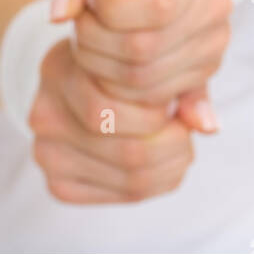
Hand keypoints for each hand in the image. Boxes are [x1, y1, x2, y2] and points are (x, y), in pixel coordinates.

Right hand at [28, 38, 195, 203]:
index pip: (109, 110)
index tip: (178, 103)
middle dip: (172, 146)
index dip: (159, 114)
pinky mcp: (58, 183)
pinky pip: (117, 196)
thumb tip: (210, 126)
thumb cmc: (120, 63)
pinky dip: (154, 185)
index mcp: (58, 68)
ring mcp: (46, 152)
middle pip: (124, 150)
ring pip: (128, 179)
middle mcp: (43, 113)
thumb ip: (182, 83)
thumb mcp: (149, 56)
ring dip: (169, 168)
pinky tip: (164, 164)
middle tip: (187, 131)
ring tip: (182, 146)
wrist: (81, 80)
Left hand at [50, 0, 233, 133]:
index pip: (158, 4)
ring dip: (101, 67)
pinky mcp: (208, 68)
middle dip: (96, 40)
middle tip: (79, 22)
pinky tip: (105, 62)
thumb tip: (57, 15)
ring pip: (146, 80)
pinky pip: (156, 97)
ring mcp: (216, 39)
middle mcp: (215, 1)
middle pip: (146, 47)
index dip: (112, 10)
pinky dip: (120, 87)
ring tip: (88, 38)